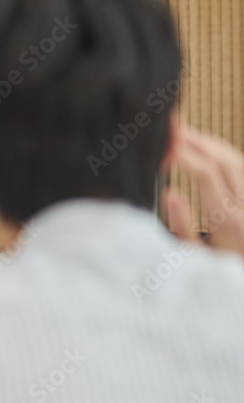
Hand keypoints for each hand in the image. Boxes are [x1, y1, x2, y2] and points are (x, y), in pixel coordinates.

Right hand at [162, 122, 243, 257]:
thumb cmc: (220, 273)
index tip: (165, 147)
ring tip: (189, 134)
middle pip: (224, 161)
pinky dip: (227, 155)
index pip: (206, 175)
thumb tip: (170, 193)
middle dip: (197, 141)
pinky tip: (211, 151)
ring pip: (237, 161)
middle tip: (175, 128)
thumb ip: (183, 227)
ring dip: (212, 144)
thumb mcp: (195, 259)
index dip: (185, 155)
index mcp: (226, 221)